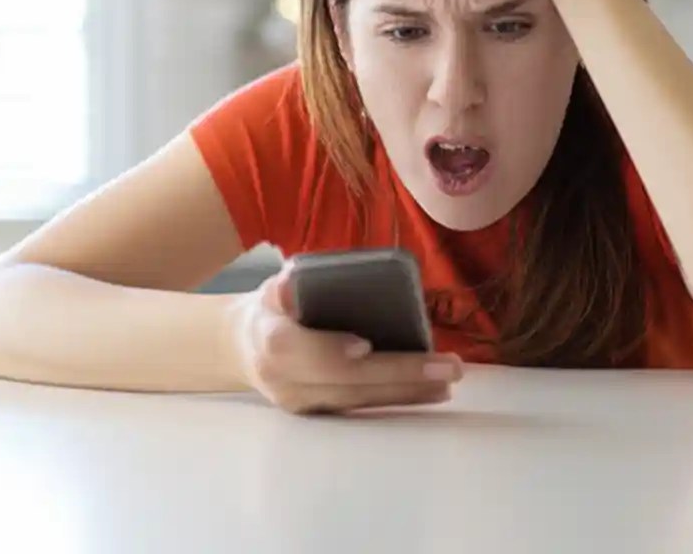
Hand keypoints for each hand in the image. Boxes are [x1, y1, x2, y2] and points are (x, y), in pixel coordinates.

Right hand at [228, 264, 462, 414]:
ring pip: (358, 400)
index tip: (366, 345)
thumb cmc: (272, 310)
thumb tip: (296, 277)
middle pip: (345, 383)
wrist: (245, 348)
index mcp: (272, 342)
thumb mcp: (273, 289)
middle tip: (448, 368)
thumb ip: (288, 284)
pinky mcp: (318, 416)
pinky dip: (397, 399)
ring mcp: (301, 403)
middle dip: (399, 376)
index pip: (298, 351)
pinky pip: (361, 407)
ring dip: (407, 393)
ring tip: (448, 382)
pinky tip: (430, 392)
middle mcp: (285, 380)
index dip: (330, 350)